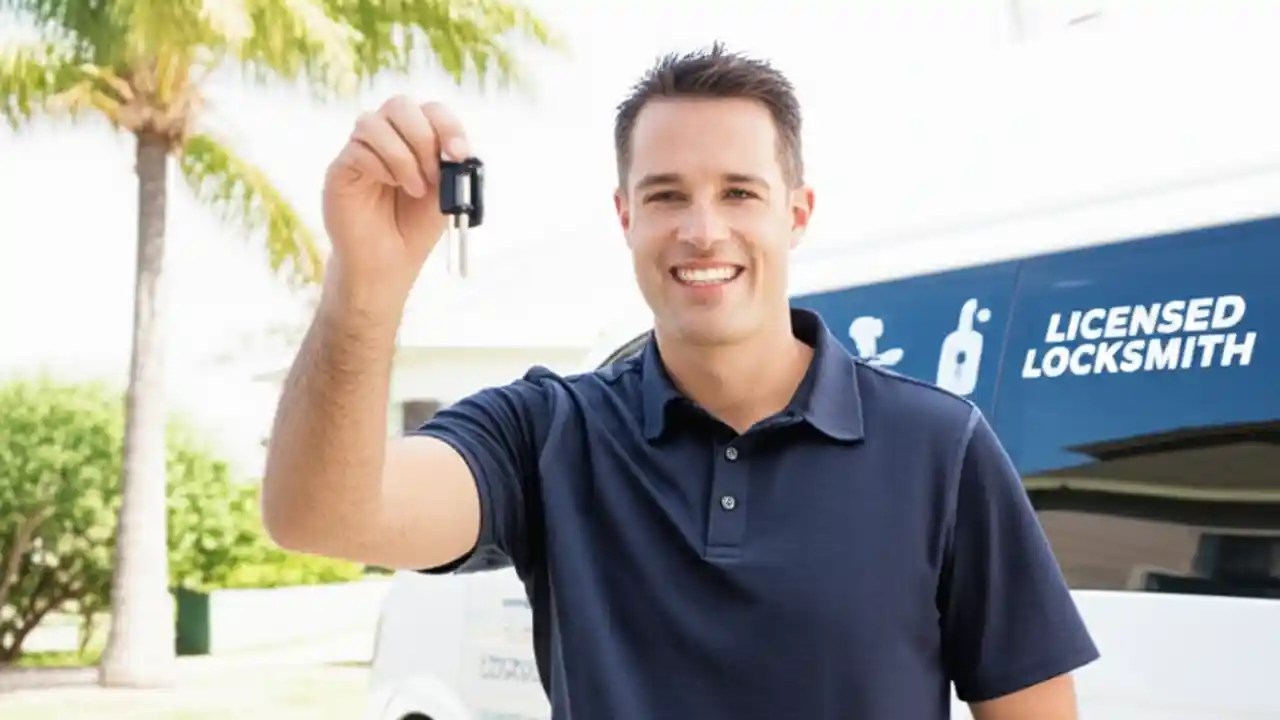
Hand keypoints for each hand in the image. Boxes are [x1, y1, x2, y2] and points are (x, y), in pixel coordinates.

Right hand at [321, 96, 470, 305]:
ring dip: (402, 157)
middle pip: (399, 105)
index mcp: (416, 138)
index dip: (448, 126)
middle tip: (434, 173)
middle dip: (423, 137)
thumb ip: (450, 167)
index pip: (431, 110)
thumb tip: (456, 150)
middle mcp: (387, 136)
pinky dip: (381, 167)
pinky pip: (357, 149)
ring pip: (373, 123)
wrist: (388, 262)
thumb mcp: (445, 194)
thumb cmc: (416, 226)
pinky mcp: (340, 168)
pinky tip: (389, 187)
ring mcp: (361, 149)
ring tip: (414, 189)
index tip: (458, 154)